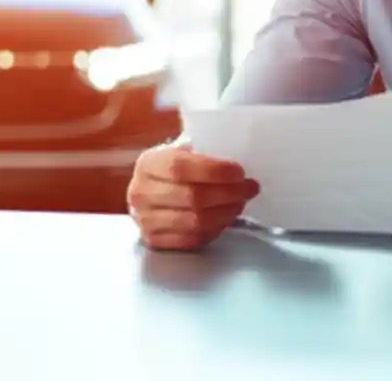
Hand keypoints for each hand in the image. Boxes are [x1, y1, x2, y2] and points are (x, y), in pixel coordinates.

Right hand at [127, 143, 259, 250]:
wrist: (150, 191)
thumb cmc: (176, 168)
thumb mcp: (183, 150)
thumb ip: (204, 151)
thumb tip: (238, 157)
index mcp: (148, 163)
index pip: (181, 168)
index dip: (215, 171)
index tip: (240, 172)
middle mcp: (141, 192)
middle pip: (192, 197)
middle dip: (229, 194)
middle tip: (250, 188)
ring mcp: (145, 220)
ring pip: (194, 222)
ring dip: (226, 213)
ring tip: (240, 203)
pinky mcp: (153, 241)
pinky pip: (191, 240)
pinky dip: (215, 230)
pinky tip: (225, 219)